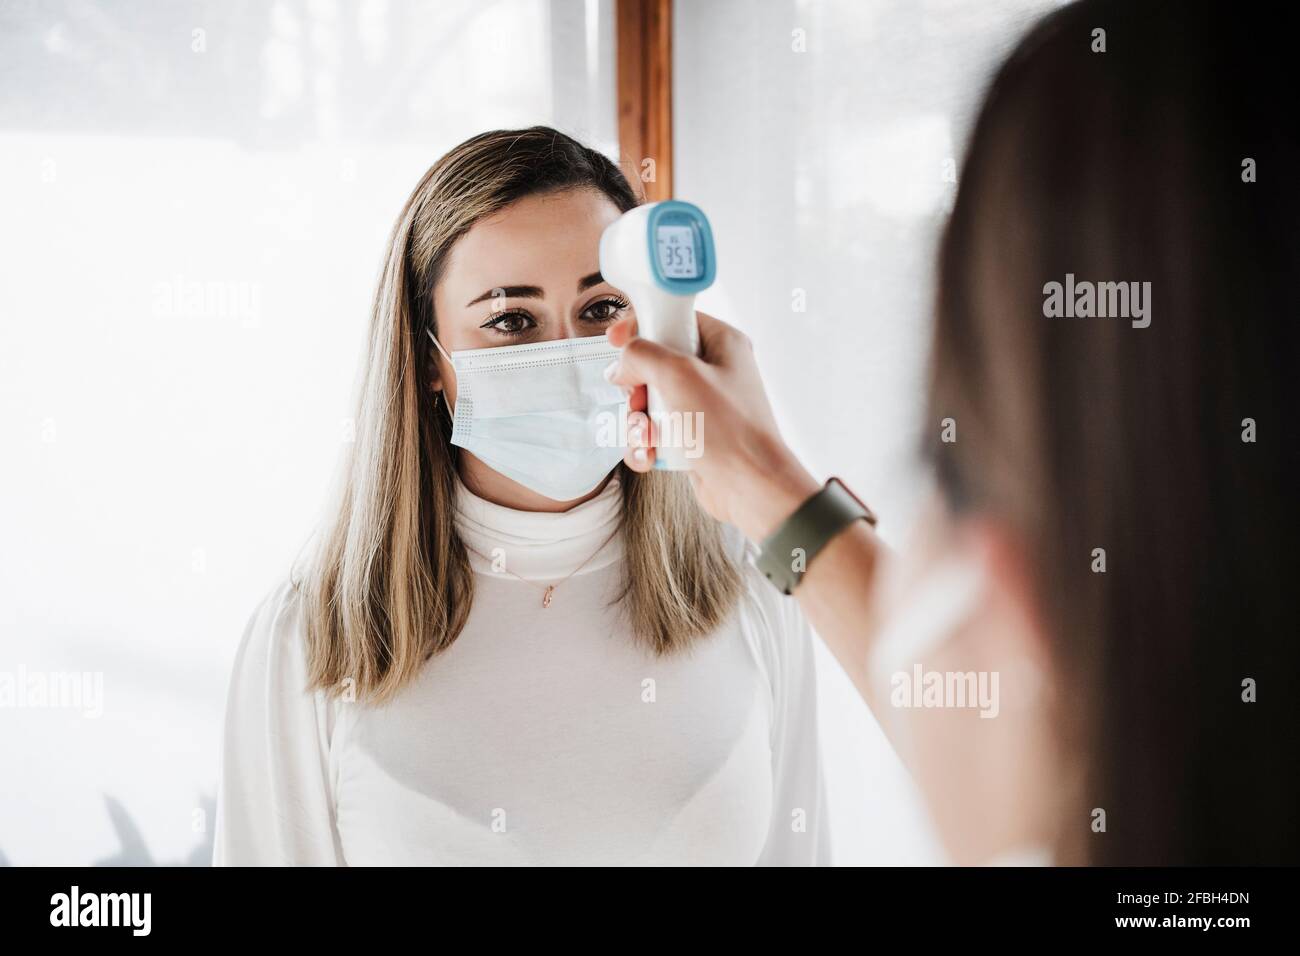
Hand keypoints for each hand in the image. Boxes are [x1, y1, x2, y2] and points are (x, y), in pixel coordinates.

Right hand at [606, 311, 818, 539]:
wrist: (750, 487)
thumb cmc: (728, 429)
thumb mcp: (679, 375)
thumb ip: (642, 355)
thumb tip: (621, 365)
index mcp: (721, 343)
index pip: (673, 317)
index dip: (641, 326)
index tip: (615, 340)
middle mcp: (714, 370)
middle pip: (653, 362)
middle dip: (636, 387)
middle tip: (638, 400)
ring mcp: (703, 404)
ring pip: (649, 399)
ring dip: (637, 421)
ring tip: (647, 437)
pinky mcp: (693, 434)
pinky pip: (656, 429)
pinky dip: (646, 443)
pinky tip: (650, 455)